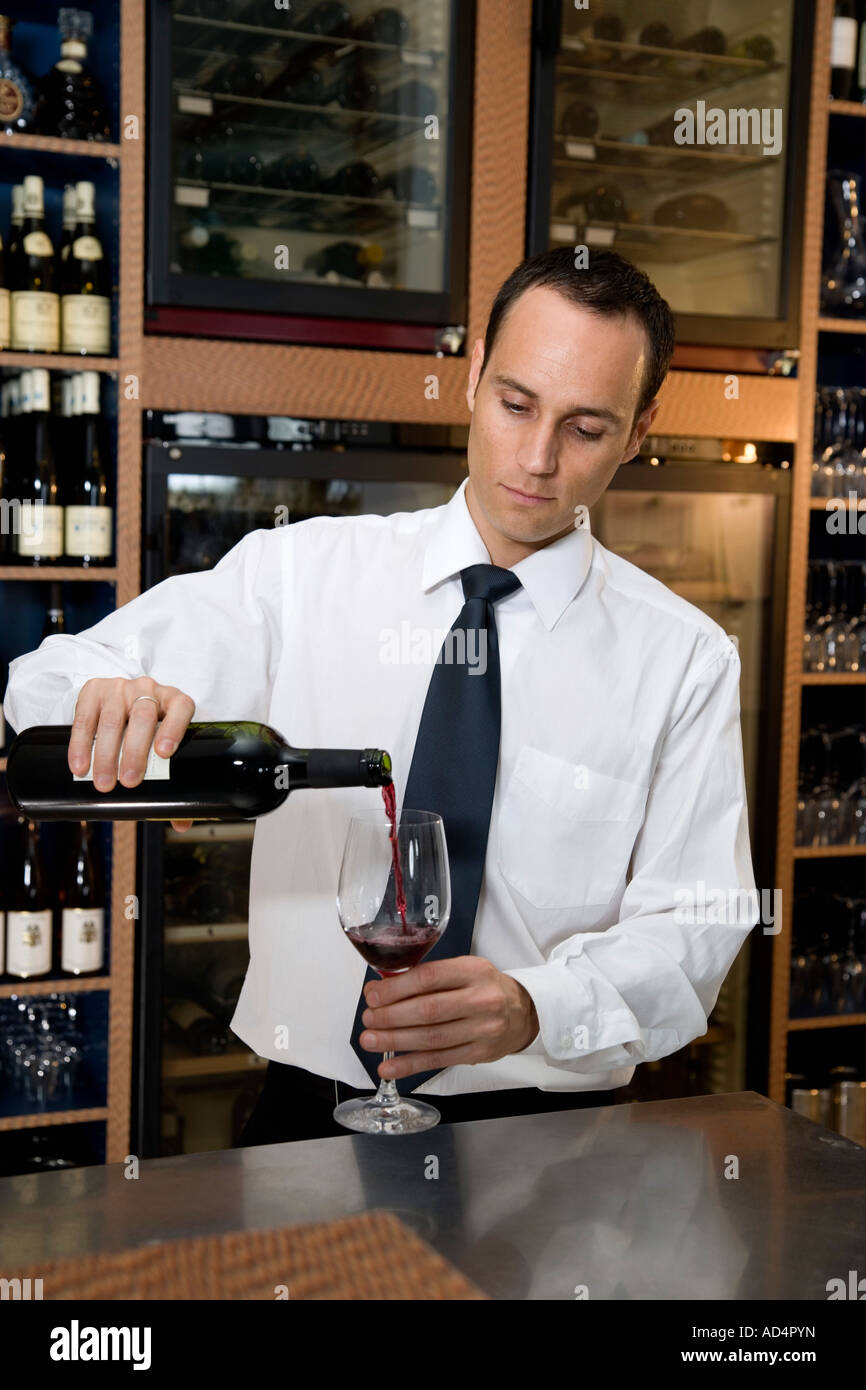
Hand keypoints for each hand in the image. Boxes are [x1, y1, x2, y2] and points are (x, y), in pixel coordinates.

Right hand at [69, 676, 196, 831]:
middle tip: (129, 782)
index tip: (164, 753)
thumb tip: (181, 822)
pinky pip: (85, 718)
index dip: (174, 728)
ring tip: (103, 782)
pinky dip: (81, 745)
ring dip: (106, 754)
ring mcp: (119, 688)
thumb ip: (173, 779)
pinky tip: (80, 766)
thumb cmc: (146, 728)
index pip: (180, 707)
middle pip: (143, 717)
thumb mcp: (162, 744)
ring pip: (113, 720)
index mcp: (173, 700)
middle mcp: (148, 690)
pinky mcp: (93, 690)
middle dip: (135, 752)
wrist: (118, 698)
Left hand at [359, 956, 538, 1080]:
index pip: (429, 978)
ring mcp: (482, 1029)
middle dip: (391, 1016)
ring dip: (395, 1041)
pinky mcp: (479, 1054)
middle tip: (368, 1019)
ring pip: (431, 1038)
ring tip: (370, 1041)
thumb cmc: (485, 988)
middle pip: (428, 1010)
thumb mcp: (463, 969)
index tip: (373, 995)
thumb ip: (427, 977)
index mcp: (473, 971)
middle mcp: (481, 999)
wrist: (523, 1012)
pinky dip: (410, 1065)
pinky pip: (439, 1061)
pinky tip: (389, 1068)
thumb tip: (381, 989)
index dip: (396, 988)